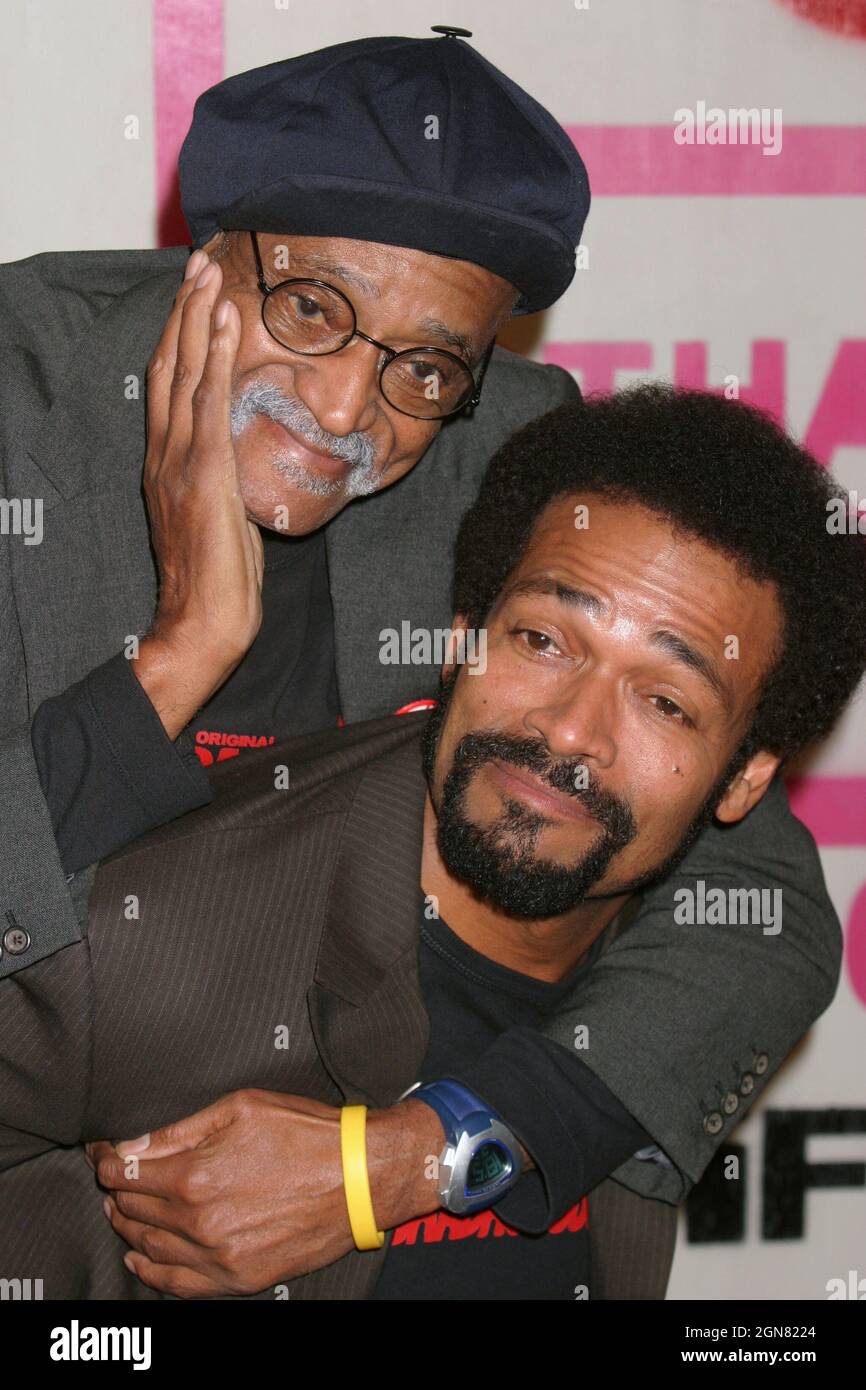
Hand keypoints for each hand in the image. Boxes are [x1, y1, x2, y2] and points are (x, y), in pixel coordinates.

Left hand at [86, 1089, 444, 1297]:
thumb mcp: (242, 1107)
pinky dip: (151, 1272)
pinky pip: (177, 1284)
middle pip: (131, 1210)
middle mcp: (199, 1222)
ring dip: (128, 1226)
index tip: (102, 1149)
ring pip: (147, 1247)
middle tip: (115, 1174)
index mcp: (195, 1174)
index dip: (105, 1157)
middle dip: (116, 1189)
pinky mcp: (238, 1278)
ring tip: (124, 1209)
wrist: (361, 1178)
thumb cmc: (308, 1134)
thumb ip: (180, 1129)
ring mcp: (218, 1256)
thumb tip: (134, 1144)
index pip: (123, 1172)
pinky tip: (141, 1259)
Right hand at [133, 249, 264, 738]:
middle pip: (169, 367)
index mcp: (166, 464)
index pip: (169, 387)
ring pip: (185, 374)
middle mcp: (165, 455)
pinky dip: (217, 357)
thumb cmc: (218, 584)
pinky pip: (210, 404)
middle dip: (184, 313)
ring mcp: (181, 463)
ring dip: (199, 319)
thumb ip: (223, 482)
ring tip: (209, 274)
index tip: (195, 298)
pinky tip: (227, 321)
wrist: (202, 626)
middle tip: (198, 265)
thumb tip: (241, 463)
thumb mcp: (220, 520)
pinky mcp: (205, 475)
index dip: (180, 339)